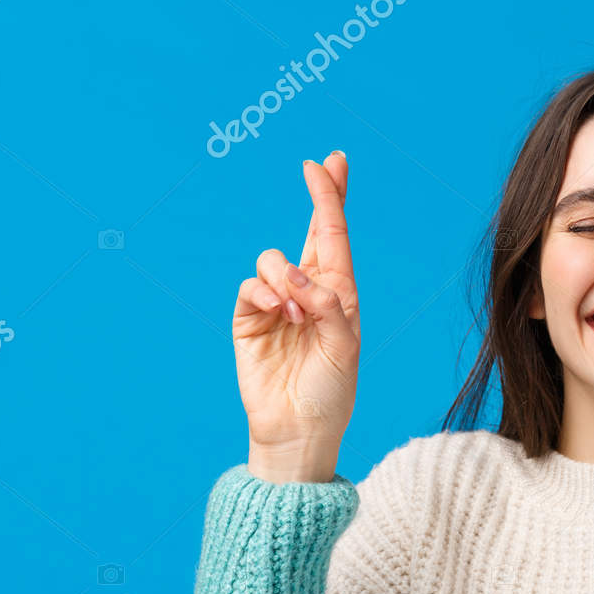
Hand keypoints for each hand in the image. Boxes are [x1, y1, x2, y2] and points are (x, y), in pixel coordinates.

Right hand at [233, 151, 359, 481]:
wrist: (297, 431)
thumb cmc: (330, 394)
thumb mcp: (344, 349)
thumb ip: (327, 306)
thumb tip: (295, 272)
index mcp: (340, 297)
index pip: (335, 239)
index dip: (332, 200)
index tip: (331, 163)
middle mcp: (310, 293)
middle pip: (310, 233)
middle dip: (318, 197)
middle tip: (317, 165)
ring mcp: (277, 304)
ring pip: (274, 260)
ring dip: (286, 278)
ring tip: (297, 313)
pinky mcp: (249, 319)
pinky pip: (251, 287)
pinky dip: (264, 292)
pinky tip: (279, 312)